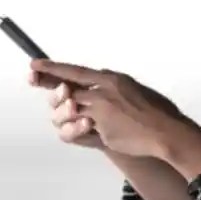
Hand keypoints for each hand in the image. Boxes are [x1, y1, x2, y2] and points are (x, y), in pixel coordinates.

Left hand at [29, 59, 192, 158]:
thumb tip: (100, 77)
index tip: (33, 65)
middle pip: (65, 93)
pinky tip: (92, 132)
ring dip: (68, 118)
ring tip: (82, 120)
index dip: (52, 68)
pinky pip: (81, 134)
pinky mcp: (101, 134)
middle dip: (55, 96)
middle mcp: (102, 95)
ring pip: (69, 114)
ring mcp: (100, 115)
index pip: (74, 72)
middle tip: (46, 96)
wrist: (167, 133)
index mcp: (110, 80)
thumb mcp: (134, 87)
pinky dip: (81, 134)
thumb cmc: (157, 110)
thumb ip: (113, 84)